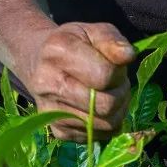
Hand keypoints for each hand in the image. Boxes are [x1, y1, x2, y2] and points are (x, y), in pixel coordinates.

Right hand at [20, 22, 135, 141]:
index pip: (104, 75)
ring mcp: (51, 112)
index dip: (118, 71)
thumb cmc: (72, 43)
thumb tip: (128, 56)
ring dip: (117, 109)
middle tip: (115, 82)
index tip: (114, 65)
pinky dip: (107, 123)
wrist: (37, 62)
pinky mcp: (58, 132)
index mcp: (57, 52)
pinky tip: (98, 106)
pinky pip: (99, 136)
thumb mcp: (92, 31)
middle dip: (120, 93)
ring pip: (106, 124)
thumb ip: (111, 40)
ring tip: (108, 92)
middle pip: (106, 105)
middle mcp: (48, 84)